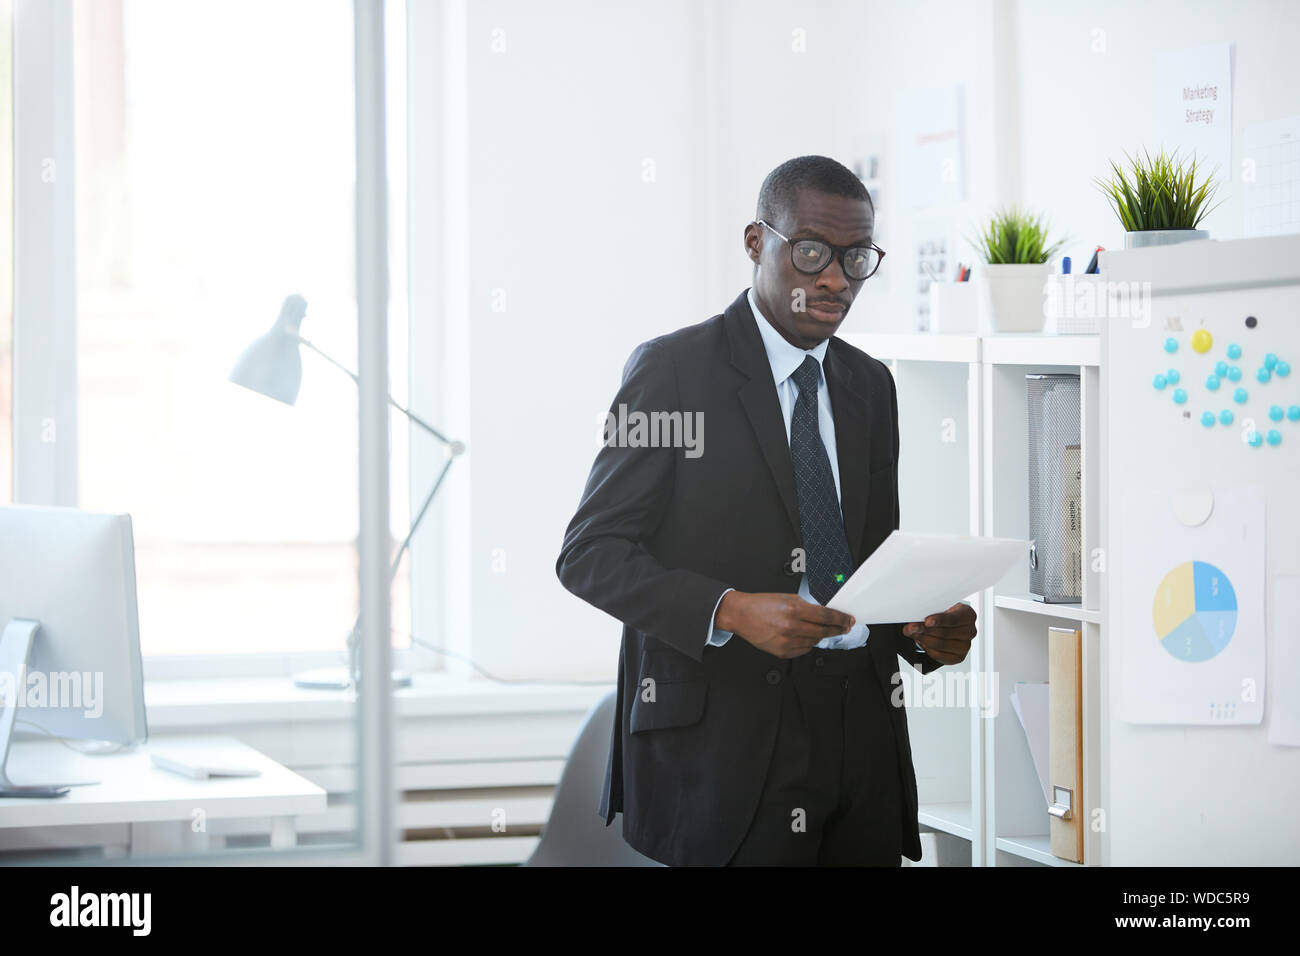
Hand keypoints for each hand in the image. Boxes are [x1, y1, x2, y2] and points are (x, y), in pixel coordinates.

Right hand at [715, 591, 855, 659]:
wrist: (741, 615)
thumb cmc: (762, 604)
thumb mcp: (787, 598)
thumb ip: (807, 607)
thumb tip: (824, 614)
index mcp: (794, 610)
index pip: (826, 616)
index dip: (841, 619)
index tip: (849, 620)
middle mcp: (791, 627)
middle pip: (824, 631)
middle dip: (838, 629)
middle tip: (845, 627)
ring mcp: (787, 641)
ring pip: (815, 642)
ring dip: (821, 636)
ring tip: (819, 629)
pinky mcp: (782, 652)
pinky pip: (804, 650)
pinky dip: (808, 643)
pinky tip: (804, 636)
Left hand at [902, 602, 975, 664]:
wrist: (946, 625)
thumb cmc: (943, 614)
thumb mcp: (937, 608)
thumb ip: (927, 613)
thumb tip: (913, 624)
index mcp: (968, 614)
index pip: (954, 619)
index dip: (940, 620)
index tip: (927, 621)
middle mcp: (970, 630)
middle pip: (945, 633)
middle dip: (925, 630)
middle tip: (911, 628)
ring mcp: (966, 645)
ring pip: (940, 644)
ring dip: (923, 639)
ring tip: (913, 634)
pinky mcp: (959, 657)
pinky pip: (939, 655)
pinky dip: (927, 648)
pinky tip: (921, 641)